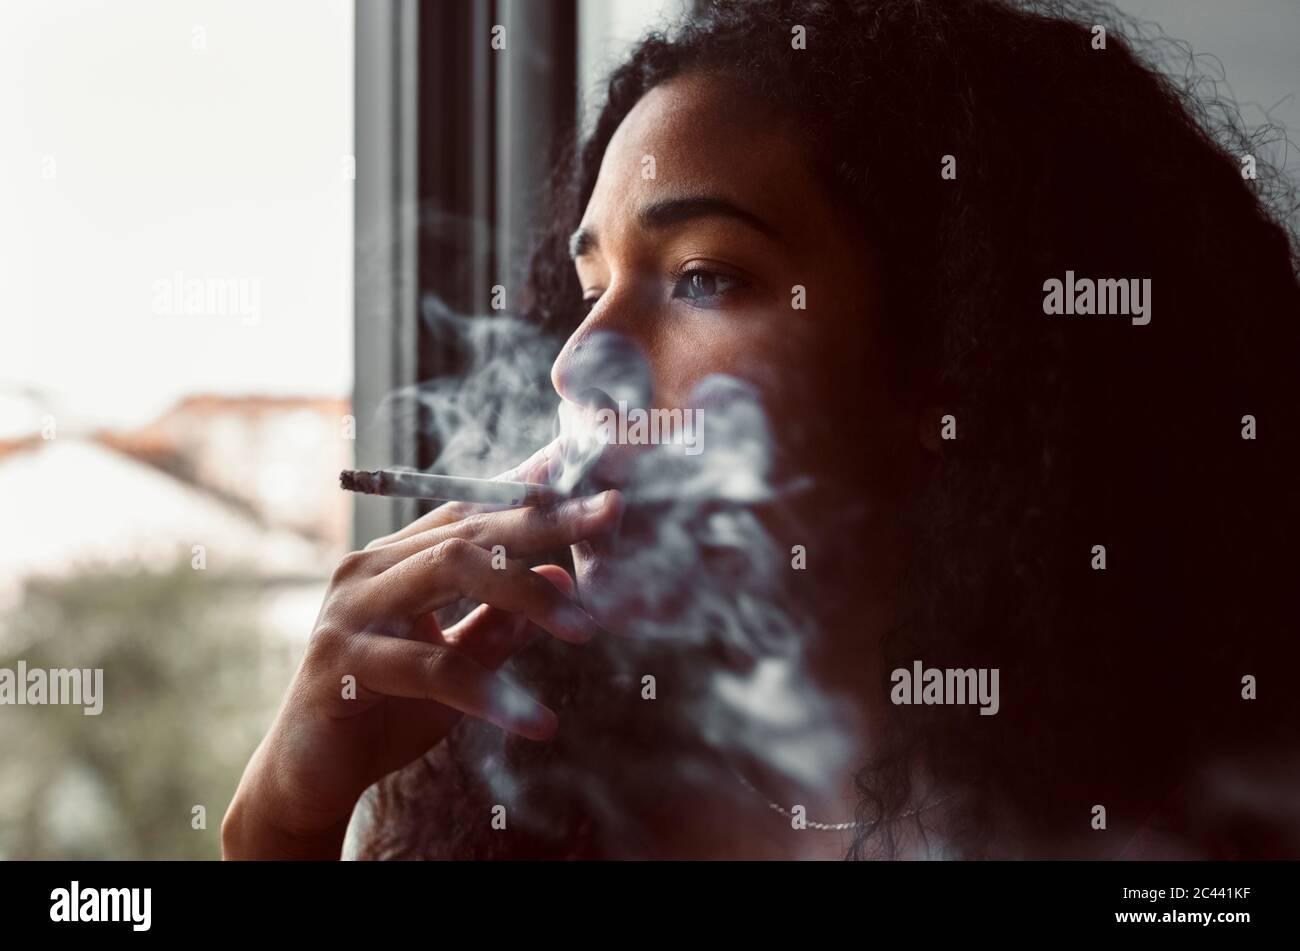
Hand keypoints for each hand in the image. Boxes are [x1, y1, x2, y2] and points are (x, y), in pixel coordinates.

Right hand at [222, 442, 621, 858]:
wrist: (307, 776)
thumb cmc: (384, 711)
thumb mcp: (457, 661)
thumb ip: (499, 620)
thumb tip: (561, 574)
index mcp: (395, 560)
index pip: (472, 511)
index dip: (533, 494)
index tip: (594, 485)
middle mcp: (369, 569)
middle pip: (469, 529)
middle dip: (547, 522)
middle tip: (612, 516)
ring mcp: (351, 611)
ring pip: (451, 571)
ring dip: (528, 594)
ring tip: (586, 627)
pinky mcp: (342, 664)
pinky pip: (431, 666)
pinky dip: (490, 692)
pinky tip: (538, 722)